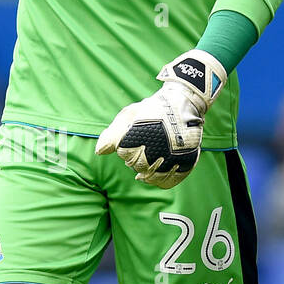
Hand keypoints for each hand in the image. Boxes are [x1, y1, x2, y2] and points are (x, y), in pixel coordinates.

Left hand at [95, 49, 226, 188]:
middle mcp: (154, 149)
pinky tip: (157, 171)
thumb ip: (112, 134)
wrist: (184, 102)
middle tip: (144, 145)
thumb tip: (99, 152)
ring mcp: (170, 157)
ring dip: (147, 169)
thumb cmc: (152, 108)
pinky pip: (167, 182)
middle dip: (136, 157)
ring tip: (150, 157)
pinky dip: (160, 180)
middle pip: (136, 166)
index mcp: (139, 135)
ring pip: (150, 176)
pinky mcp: (184, 163)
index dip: (125, 145)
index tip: (133, 135)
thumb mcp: (129, 115)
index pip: (123, 152)